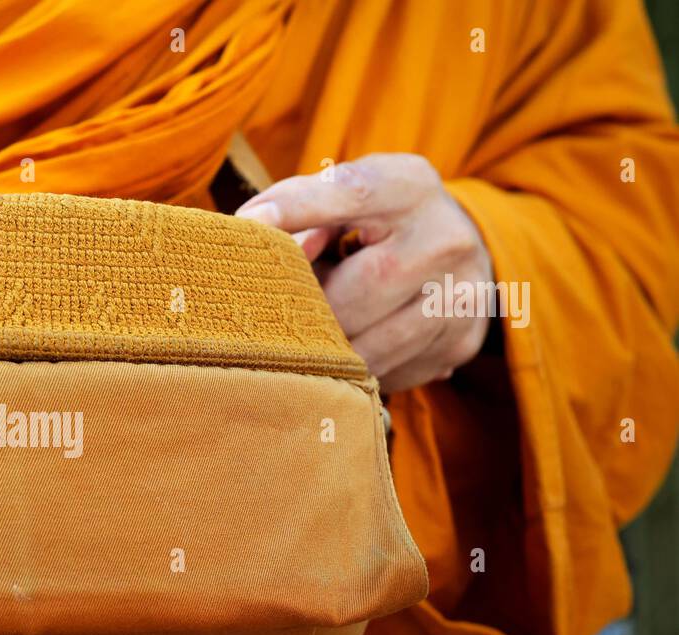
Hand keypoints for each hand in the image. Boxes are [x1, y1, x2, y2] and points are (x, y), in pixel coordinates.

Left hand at [236, 153, 492, 392]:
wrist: (457, 246)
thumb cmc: (375, 220)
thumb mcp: (346, 199)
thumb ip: (301, 212)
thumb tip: (260, 236)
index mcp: (410, 186)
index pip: (352, 192)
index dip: (298, 208)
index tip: (248, 224)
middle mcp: (446, 236)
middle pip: (363, 286)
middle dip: (316, 306)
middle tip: (287, 311)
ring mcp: (462, 292)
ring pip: (375, 343)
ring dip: (333, 347)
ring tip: (317, 334)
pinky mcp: (462, 339)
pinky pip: (391, 371)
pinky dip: (360, 367)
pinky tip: (355, 346)